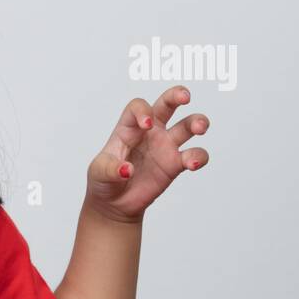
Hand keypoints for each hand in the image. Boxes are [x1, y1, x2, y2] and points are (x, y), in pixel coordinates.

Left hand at [85, 86, 210, 223]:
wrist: (114, 203)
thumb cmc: (104, 180)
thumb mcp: (98, 173)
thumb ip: (111, 170)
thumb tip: (127, 170)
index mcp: (128, 128)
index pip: (138, 107)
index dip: (143, 111)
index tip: (145, 125)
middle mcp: (150, 132)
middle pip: (167, 104)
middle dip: (178, 95)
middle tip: (186, 96)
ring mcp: (165, 146)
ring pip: (187, 125)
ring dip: (198, 122)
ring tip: (201, 129)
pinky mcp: (176, 164)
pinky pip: (195, 155)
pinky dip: (198, 157)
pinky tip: (192, 164)